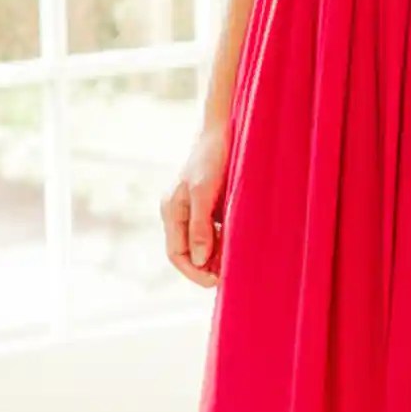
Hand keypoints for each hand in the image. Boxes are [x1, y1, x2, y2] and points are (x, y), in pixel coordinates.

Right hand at [161, 124, 228, 287]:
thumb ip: (200, 226)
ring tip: (235, 263)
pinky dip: (223, 241)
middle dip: (205, 267)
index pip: (176, 254)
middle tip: (229, 276)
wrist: (220, 130)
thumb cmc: (211, 158)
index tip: (216, 282)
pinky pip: (212, 231)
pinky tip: (239, 244)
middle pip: (188, 252)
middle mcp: (178, 213)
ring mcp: (192, 208)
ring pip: (201, 243)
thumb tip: (198, 260)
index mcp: (171, 211)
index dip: (194, 272)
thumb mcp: (204, 192)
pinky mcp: (207, 204)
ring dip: (216, 256)